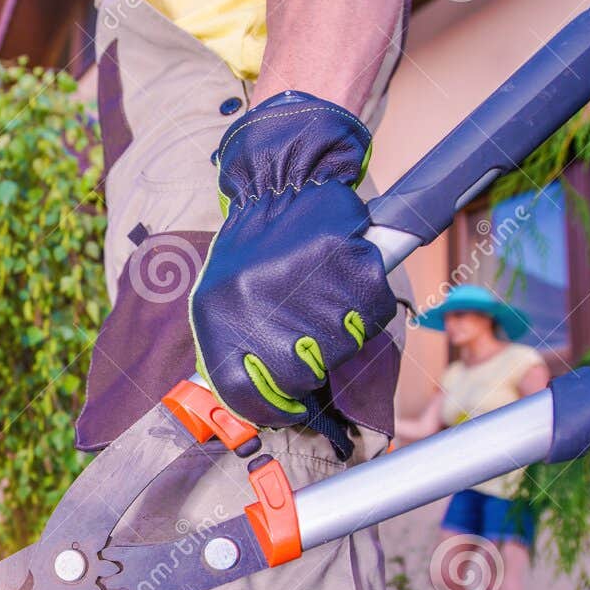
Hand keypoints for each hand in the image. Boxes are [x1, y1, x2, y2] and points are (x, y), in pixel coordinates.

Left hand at [190, 90, 396, 431]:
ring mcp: (302, 282)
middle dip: (312, 366)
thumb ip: (235, 352)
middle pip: (299, 376)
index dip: (275, 407)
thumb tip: (257, 409)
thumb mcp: (223, 299)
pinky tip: (347, 282)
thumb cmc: (254, 251)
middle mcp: (256, 301)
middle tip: (311, 338)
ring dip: (342, 333)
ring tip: (325, 299)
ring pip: (341, 347)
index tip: (291, 403)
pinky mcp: (345, 261)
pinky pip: (371, 314)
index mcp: (218, 315)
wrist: (280, 180)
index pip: (246, 394)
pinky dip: (368, 306)